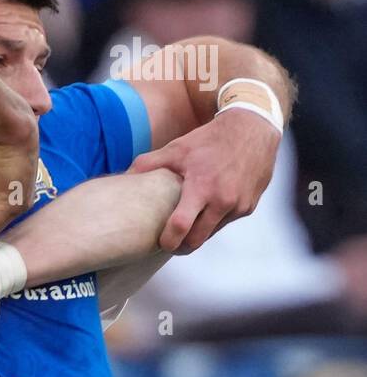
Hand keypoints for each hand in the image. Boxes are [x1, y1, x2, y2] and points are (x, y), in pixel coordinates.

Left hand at [130, 109, 279, 253]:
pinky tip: (204, 211)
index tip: (159, 243)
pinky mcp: (249, 206)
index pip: (181, 226)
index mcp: (202, 188)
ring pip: (212, 233)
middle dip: (181, 246)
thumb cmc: (209, 139)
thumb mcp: (176, 148)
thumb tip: (122, 176)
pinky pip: (225, 223)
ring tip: (185, 226)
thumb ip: (147, 164)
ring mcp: (239, 206)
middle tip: (169, 243)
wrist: (252, 129)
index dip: (168, 240)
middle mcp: (223, 201)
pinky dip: (213, 221)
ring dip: (198, 233)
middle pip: (197, 239)